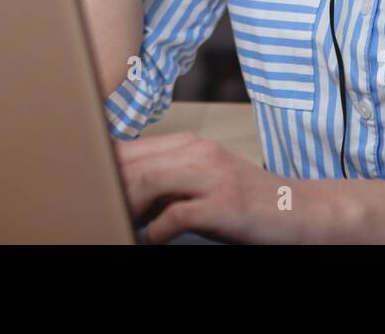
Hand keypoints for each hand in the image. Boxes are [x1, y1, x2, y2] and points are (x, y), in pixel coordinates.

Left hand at [114, 131, 328, 243]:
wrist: (299, 210)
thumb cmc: (244, 201)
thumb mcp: (200, 181)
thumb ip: (164, 180)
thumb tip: (118, 190)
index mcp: (188, 144)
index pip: (130, 149)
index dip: (103, 168)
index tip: (86, 186)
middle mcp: (198, 152)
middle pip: (132, 164)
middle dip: (109, 188)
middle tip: (96, 211)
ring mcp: (212, 176)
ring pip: (147, 183)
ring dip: (127, 207)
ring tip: (119, 223)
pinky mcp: (224, 204)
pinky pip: (176, 216)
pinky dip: (157, 232)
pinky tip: (153, 240)